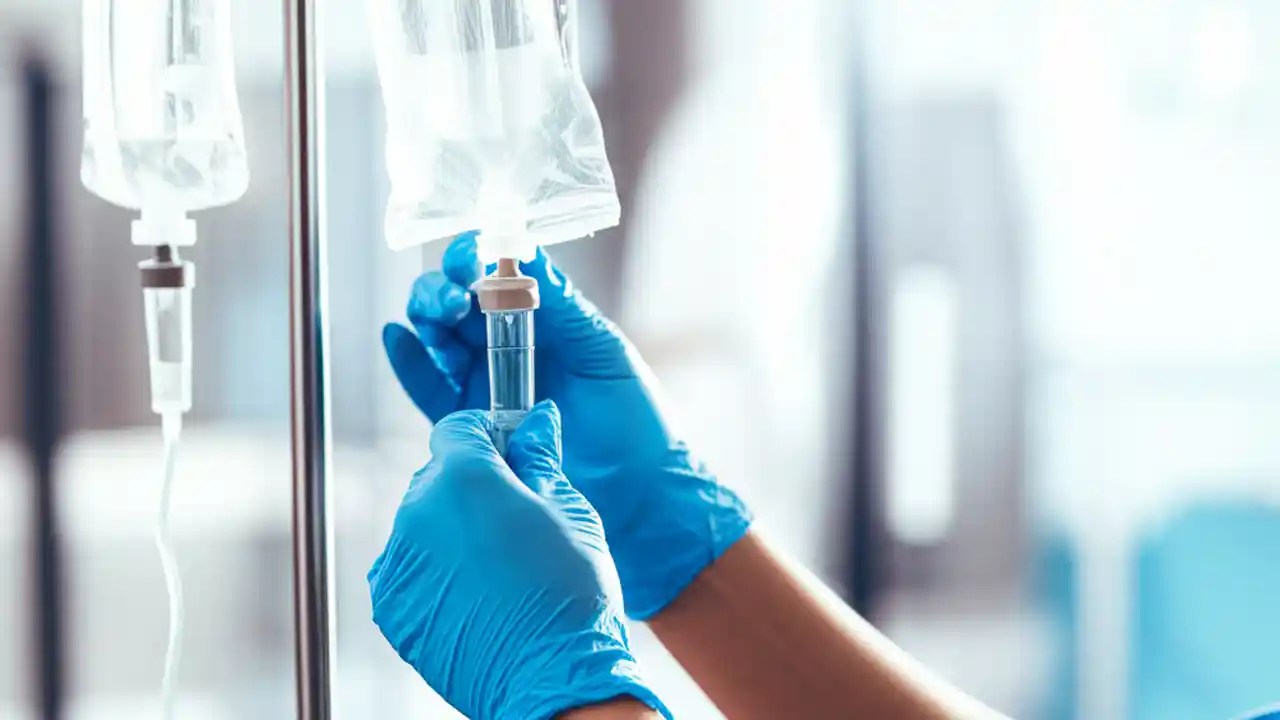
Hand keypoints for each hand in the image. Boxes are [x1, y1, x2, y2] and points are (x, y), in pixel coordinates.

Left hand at [368, 401, 668, 719]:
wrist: (554, 681)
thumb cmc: (571, 594)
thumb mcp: (569, 509)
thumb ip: (540, 457)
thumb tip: (537, 420)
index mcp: (463, 478)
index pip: (458, 428)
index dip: (488, 434)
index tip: (512, 452)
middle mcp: (417, 513)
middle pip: (439, 475)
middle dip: (473, 484)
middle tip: (518, 516)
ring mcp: (399, 563)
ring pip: (424, 523)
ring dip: (453, 529)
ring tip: (502, 565)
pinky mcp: (392, 606)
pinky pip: (411, 567)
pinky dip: (438, 570)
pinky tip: (480, 592)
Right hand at [382, 233, 751, 618]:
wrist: (637, 495)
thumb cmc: (634, 419)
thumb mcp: (601, 350)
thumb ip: (561, 304)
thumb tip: (524, 249)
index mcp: (542, 320)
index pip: (496, 276)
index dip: (475, 258)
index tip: (472, 256)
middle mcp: (507, 347)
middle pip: (454, 302)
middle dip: (443, 288)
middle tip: (455, 298)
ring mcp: (484, 384)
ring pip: (436, 338)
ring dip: (426, 317)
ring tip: (440, 316)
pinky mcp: (468, 424)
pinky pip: (427, 387)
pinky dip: (407, 360)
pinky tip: (397, 337)